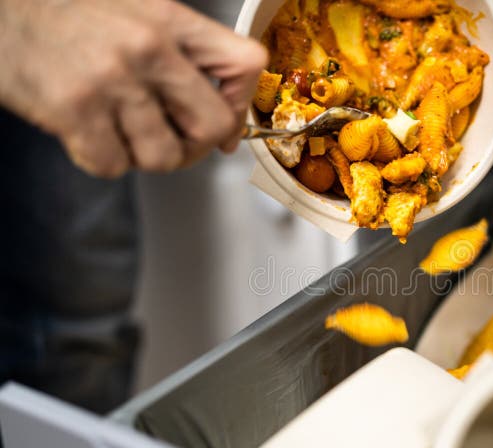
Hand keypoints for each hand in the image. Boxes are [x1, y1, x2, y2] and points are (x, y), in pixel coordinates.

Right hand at [0, 0, 265, 176]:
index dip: (240, 103)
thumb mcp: (140, 14)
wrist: (0, 16)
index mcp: (169, 21)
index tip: (225, 120)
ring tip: (122, 130)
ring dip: (145, 155)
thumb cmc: (70, 17)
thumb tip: (226, 132)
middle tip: (174, 138)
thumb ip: (189, 59)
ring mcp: (111, 81)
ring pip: (164, 156)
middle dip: (197, 144)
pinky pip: (114, 165)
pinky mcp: (75, 111)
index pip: (245, 63)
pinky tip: (89, 132)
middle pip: (213, 125)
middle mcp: (147, 48)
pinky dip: (103, 159)